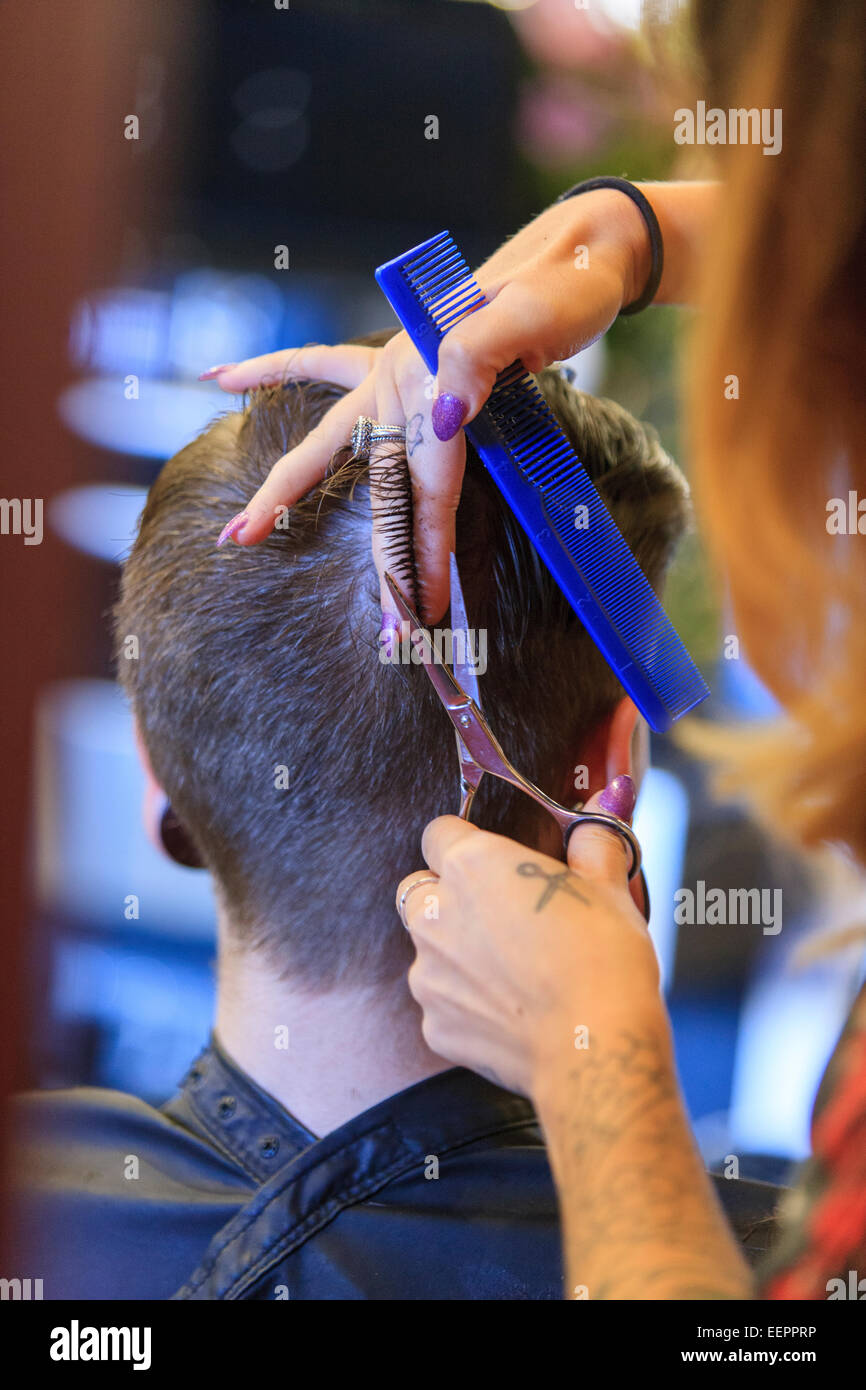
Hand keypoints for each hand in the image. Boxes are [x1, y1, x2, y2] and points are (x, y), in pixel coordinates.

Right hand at [208, 188, 650, 621]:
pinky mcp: (402, 361)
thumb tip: (442, 413)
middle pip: (363, 477)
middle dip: (340, 539)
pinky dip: (276, 370)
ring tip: (238, 533)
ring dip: (286, 486)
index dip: (426, 550)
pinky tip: (223, 378)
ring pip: (332, 441)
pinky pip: (323, 365)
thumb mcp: (533, 316)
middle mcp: (402, 379)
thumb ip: (481, 356)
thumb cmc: (566, 290)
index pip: (427, 485)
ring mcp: (395, 369)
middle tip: (298, 586)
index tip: (426, 611)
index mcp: (433, 379)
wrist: (579, 249)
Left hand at [396, 780, 664, 1099]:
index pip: (438, 833)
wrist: (594, 1048)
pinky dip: (466, 1004)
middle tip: (501, 915)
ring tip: (513, 971)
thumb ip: (594, 840)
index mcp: (471, 865)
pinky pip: (441, 1003)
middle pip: (419, 889)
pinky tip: (512, 1012)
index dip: (465, 844)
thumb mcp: (607, 887)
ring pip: (427, 949)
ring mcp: (428, 973)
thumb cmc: (605, 959)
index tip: (495, 864)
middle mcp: (436, 913)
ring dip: (456, 952)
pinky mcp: (434, 1024)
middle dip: (447, 896)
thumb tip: (607, 798)